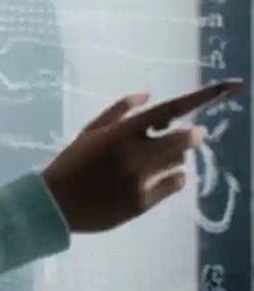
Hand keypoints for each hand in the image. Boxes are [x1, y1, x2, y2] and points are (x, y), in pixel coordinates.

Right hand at [42, 80, 243, 232]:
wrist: (56, 204)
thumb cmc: (71, 163)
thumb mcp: (89, 131)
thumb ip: (119, 110)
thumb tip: (148, 94)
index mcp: (120, 132)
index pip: (170, 109)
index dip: (204, 97)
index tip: (234, 86)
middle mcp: (135, 154)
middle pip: (186, 138)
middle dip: (193, 134)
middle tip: (191, 133)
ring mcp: (141, 180)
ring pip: (180, 160)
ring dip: (175, 156)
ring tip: (152, 160)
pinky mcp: (145, 202)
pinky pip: (176, 183)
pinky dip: (172, 177)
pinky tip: (154, 178)